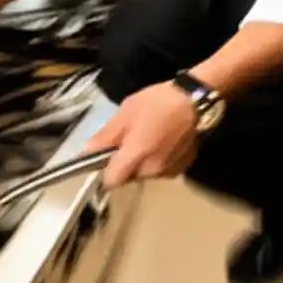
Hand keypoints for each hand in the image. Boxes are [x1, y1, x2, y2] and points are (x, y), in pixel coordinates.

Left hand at [84, 82, 199, 188]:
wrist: (195, 100)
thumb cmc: (157, 103)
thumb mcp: (125, 113)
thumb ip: (105, 137)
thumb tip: (86, 152)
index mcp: (136, 157)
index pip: (111, 181)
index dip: (104, 171)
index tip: (104, 158)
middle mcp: (152, 171)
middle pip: (128, 177)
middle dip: (125, 163)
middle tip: (129, 138)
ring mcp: (170, 171)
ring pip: (145, 173)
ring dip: (142, 161)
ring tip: (148, 137)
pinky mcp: (183, 168)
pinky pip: (161, 169)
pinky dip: (158, 160)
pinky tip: (163, 141)